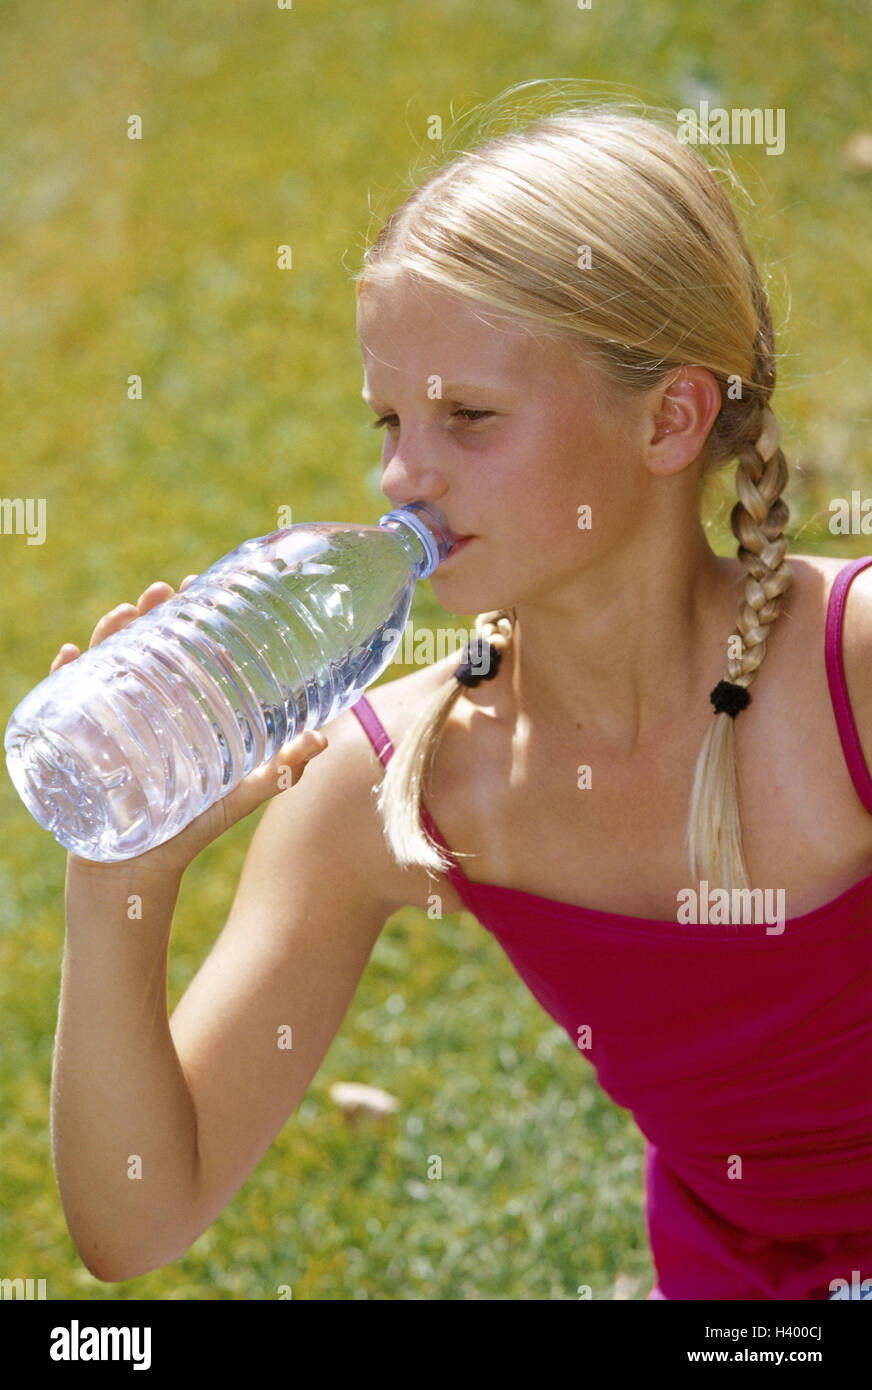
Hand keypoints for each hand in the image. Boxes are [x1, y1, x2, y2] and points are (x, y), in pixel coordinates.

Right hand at [52, 577, 327, 878]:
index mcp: (180, 711)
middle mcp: (143, 710)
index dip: (192, 617)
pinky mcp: (77, 747)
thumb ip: (275, 773)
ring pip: (104, 667)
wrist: (136, 875)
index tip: (200, 585)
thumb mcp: (236, 798)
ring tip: (124, 614)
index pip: (186, 652)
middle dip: (149, 615)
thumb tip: (320, 739)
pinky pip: (62, 704)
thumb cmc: (188, 833)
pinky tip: (70, 656)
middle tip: (162, 593)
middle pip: (143, 649)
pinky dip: (63, 677)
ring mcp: (107, 725)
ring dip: (109, 635)